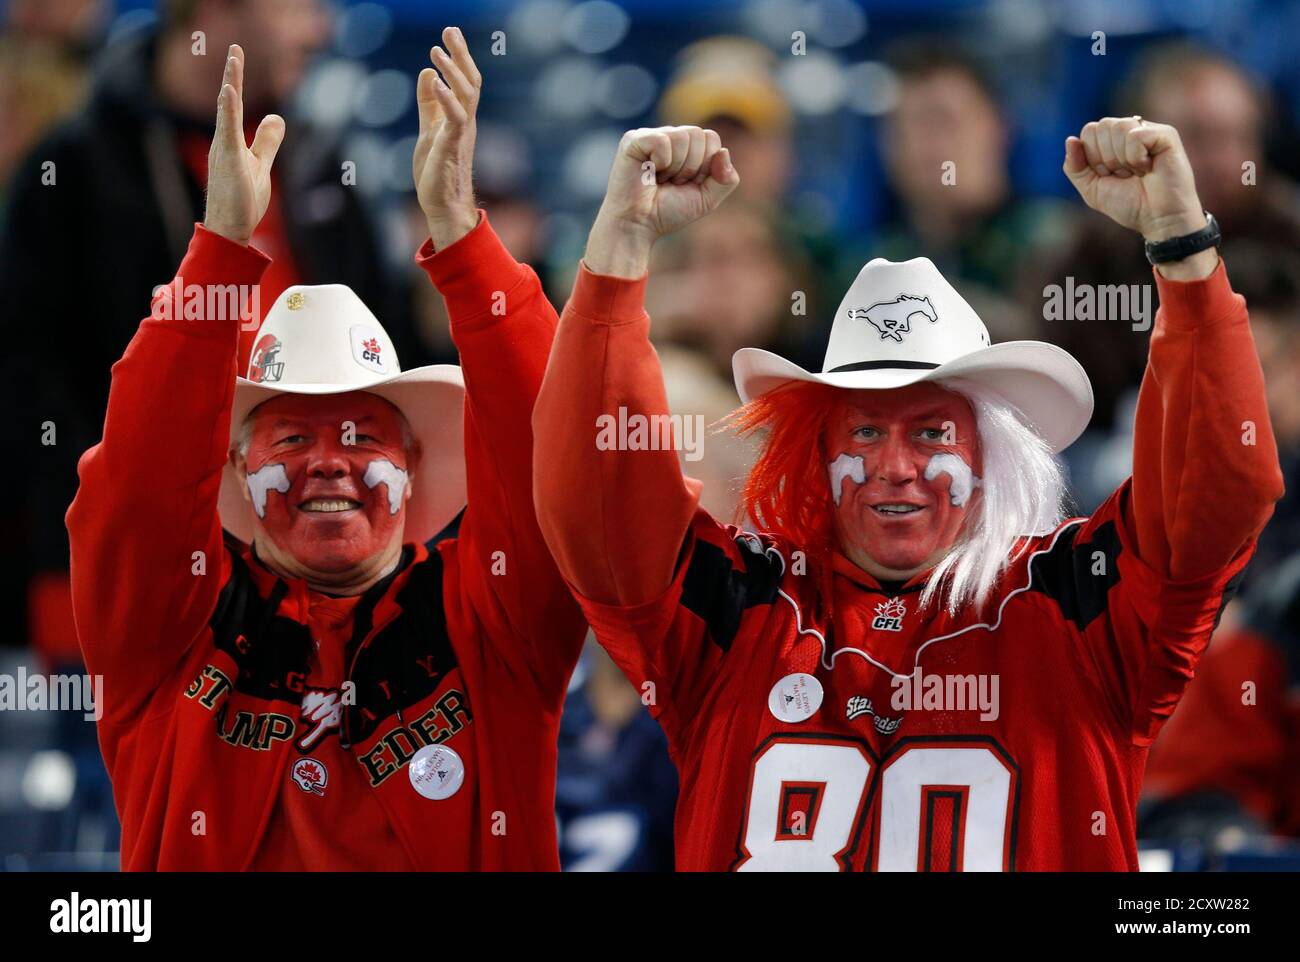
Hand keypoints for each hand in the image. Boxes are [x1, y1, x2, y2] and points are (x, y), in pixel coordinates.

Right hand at [202, 45, 284, 245]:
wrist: (229, 229)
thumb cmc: (241, 200)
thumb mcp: (260, 164)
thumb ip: (266, 141)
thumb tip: (277, 117)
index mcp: (230, 141)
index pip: (234, 104)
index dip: (235, 79)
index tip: (237, 54)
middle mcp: (223, 141)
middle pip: (229, 102)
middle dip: (232, 74)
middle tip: (235, 48)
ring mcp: (225, 150)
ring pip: (227, 112)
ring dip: (231, 84)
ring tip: (234, 59)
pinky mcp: (230, 161)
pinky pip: (228, 132)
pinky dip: (228, 110)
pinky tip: (229, 92)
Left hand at [414, 26, 480, 249]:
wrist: (444, 206)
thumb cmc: (438, 172)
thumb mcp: (428, 130)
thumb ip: (428, 104)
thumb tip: (427, 74)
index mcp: (460, 117)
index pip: (464, 81)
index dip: (458, 57)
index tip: (449, 35)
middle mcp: (465, 121)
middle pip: (469, 81)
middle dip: (460, 55)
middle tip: (450, 30)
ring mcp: (461, 133)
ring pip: (465, 95)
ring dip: (452, 71)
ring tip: (437, 52)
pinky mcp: (453, 145)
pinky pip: (454, 117)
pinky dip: (446, 97)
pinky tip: (435, 81)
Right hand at [585, 126, 739, 278]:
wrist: (637, 226)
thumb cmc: (667, 212)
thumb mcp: (707, 199)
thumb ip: (726, 180)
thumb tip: (724, 151)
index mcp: (685, 146)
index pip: (711, 138)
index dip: (705, 166)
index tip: (686, 184)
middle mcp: (668, 136)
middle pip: (700, 134)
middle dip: (692, 167)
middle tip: (672, 183)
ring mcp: (650, 135)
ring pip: (683, 136)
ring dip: (676, 167)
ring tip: (660, 179)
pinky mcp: (634, 139)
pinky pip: (663, 142)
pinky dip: (661, 163)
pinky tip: (648, 172)